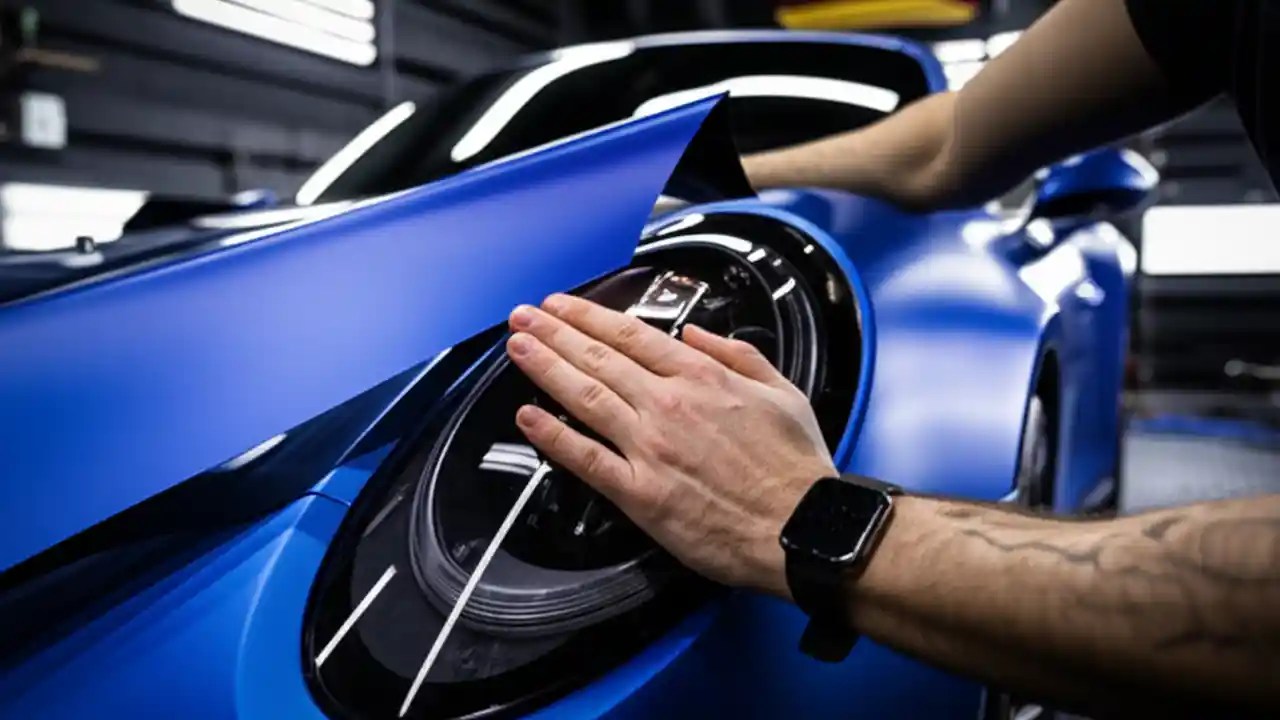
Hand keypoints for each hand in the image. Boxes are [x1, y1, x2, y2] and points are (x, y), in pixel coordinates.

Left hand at [505, 294, 837, 597]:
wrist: (802, 528)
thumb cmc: (795, 468)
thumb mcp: (782, 392)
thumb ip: (737, 355)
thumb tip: (698, 334)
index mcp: (703, 378)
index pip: (632, 336)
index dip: (590, 316)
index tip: (563, 306)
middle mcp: (669, 405)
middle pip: (598, 358)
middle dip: (554, 332)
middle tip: (522, 317)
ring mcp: (650, 448)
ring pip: (585, 397)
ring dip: (546, 367)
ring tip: (518, 347)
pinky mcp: (641, 493)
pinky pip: (587, 458)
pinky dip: (554, 436)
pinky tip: (528, 418)